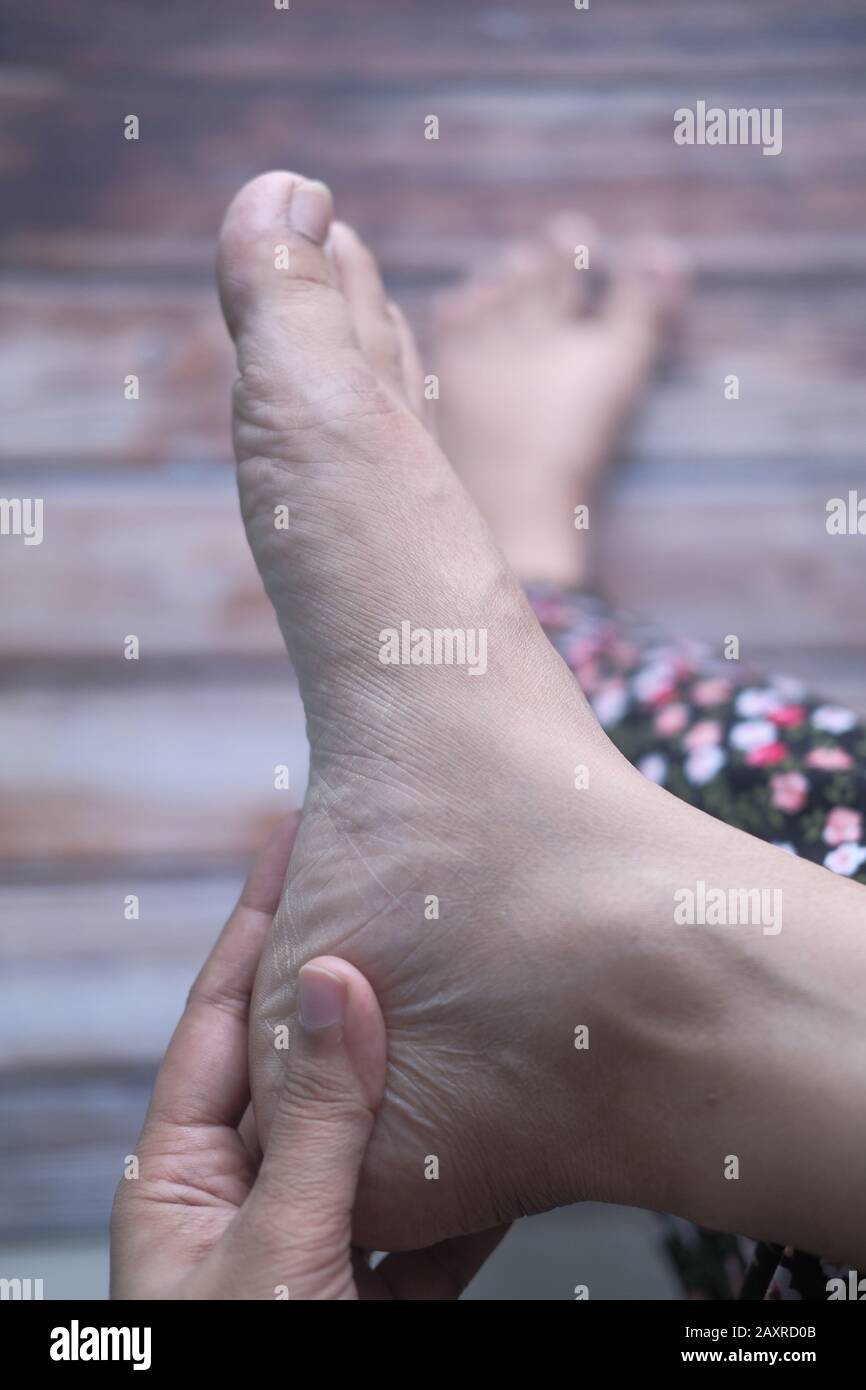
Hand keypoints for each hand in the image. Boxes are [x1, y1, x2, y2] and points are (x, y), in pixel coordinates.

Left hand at [110, 818, 503, 1298]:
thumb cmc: (242, 1379)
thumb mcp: (271, 1247)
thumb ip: (313, 1121)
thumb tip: (335, 985)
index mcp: (180, 1182)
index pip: (219, 1016)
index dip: (257, 923)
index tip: (295, 844)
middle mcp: (246, 1201)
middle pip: (304, 1067)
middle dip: (353, 990)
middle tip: (398, 898)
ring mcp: (317, 1245)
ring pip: (376, 1136)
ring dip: (424, 1081)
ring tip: (469, 996)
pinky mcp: (382, 1293)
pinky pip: (434, 1216)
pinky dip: (471, 1179)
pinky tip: (505, 1131)